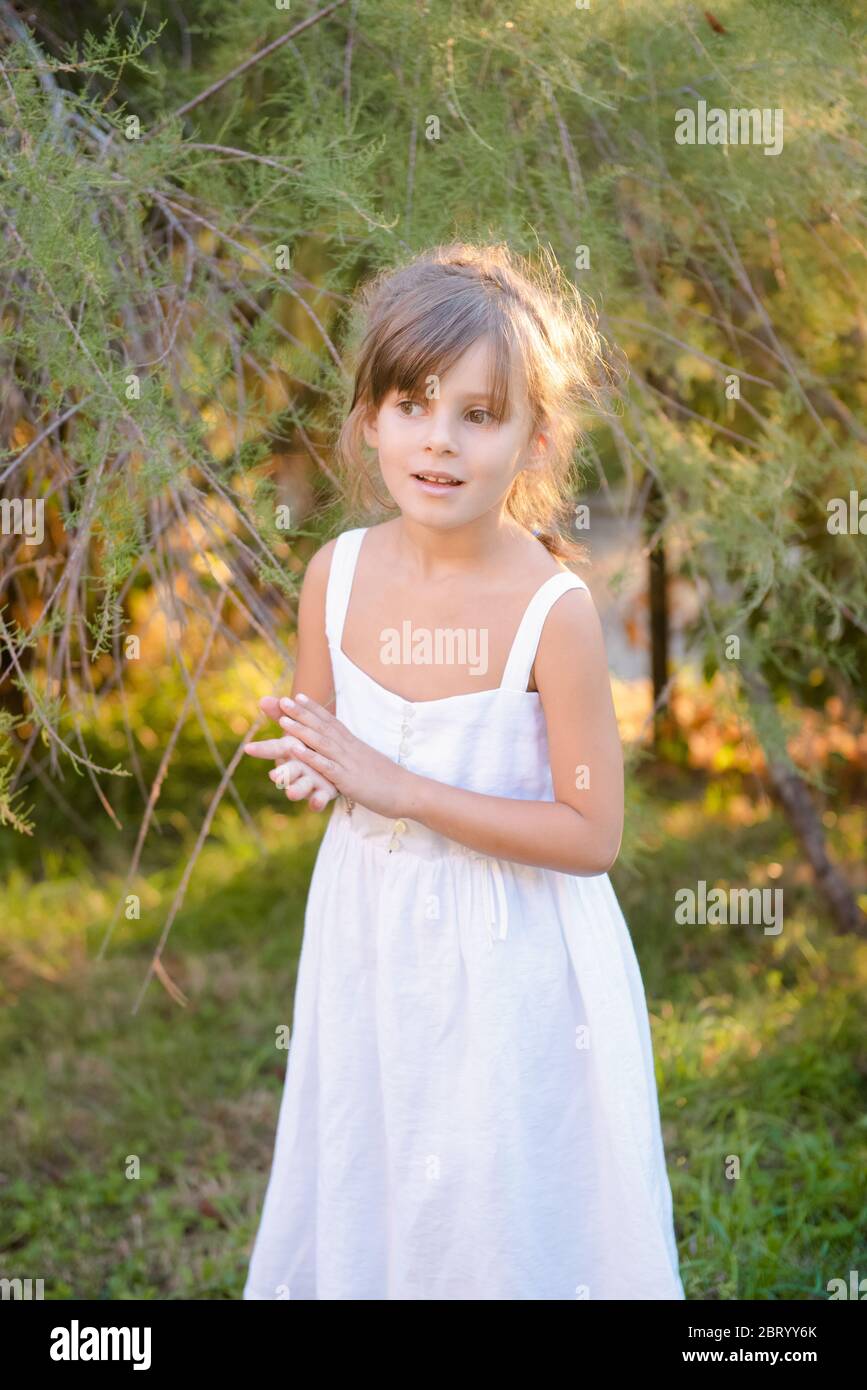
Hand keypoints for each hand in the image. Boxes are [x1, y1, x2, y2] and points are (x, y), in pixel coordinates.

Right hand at [245, 695, 337, 810]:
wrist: (330, 761)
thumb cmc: (305, 743)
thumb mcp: (295, 729)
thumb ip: (280, 714)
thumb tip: (263, 699)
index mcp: (288, 752)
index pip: (272, 749)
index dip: (261, 749)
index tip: (248, 748)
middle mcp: (295, 769)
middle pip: (286, 772)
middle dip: (281, 773)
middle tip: (274, 775)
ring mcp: (308, 782)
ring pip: (300, 788)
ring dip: (296, 790)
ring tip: (290, 793)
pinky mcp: (323, 793)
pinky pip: (318, 800)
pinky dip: (316, 801)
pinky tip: (317, 802)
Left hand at [269, 693, 409, 820]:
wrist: (410, 791)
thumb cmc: (391, 781)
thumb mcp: (370, 763)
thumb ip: (357, 757)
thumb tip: (351, 753)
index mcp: (355, 745)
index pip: (332, 721)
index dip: (315, 709)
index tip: (300, 696)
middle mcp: (350, 749)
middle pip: (323, 727)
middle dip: (302, 713)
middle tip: (283, 700)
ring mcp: (348, 763)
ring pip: (321, 743)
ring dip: (301, 730)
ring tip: (282, 720)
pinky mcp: (348, 780)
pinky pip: (325, 766)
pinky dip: (309, 756)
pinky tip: (294, 750)